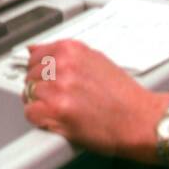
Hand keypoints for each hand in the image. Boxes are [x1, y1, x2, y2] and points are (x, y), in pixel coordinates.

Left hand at [22, 39, 167, 159]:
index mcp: (72, 50)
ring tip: (61, 109)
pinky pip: (31, 113)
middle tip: (58, 97)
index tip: (44, 78)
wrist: (140, 120)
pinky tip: (56, 119)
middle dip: (40, 87)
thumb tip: (34, 49)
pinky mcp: (58, 112)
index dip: (39, 71)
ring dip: (41, 104)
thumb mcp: (96, 60)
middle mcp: (64, 66)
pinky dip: (40, 118)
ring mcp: (59, 88)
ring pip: (29, 94)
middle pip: (30, 76)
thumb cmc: (124, 95)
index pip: (35, 55)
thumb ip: (64, 54)